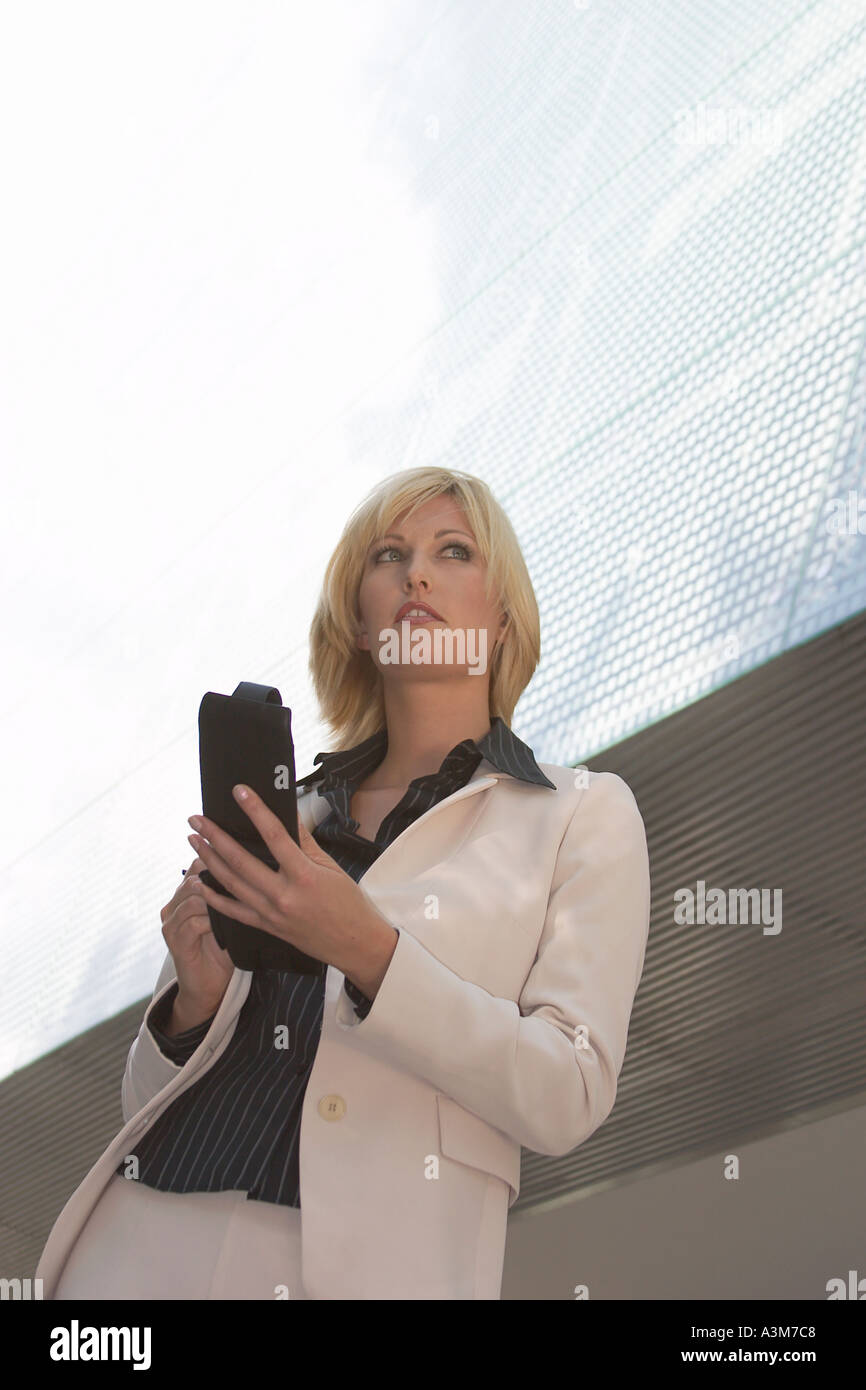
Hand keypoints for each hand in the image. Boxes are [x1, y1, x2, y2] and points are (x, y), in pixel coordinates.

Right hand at [159, 856, 234, 1011]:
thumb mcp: (229, 918)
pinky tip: (224, 926)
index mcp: (184, 896)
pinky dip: (211, 922)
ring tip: (237, 906)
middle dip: (220, 881)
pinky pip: (192, 922)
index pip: (197, 866)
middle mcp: (173, 905)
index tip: (245, 864)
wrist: (208, 987)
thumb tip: (257, 871)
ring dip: (217, 901)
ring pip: (193, 897)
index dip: (219, 862)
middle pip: (194, 879)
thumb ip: (232, 896)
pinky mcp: (174, 941)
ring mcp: (171, 923)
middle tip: (245, 886)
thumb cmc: (222, 950)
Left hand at [186, 785, 391, 976]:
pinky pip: (232, 911)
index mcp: (304, 875)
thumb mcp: (330, 867)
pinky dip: (213, 896)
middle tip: (196, 818)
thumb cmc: (348, 903)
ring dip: (208, 860)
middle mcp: (283, 895)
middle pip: (241, 860)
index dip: (255, 810)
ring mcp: (271, 913)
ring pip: (231, 883)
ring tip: (194, 840)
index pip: (275, 835)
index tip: (239, 792)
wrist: (354, 945)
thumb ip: (305, 842)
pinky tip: (198, 882)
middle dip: (215, 837)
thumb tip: (287, 814)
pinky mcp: (266, 927)